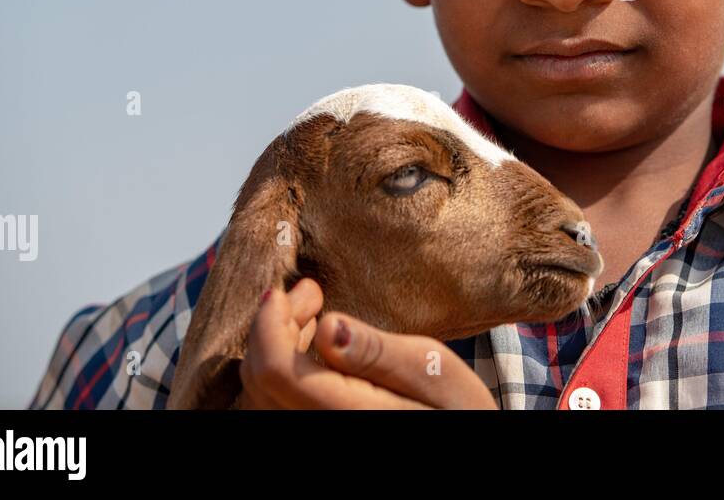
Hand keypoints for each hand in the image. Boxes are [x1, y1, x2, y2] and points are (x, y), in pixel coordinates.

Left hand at [236, 278, 497, 408]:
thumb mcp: (432, 368)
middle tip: (309, 292)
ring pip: (260, 392)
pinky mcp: (315, 426)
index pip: (275, 370)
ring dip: (275, 344)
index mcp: (347, 413)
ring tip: (312, 313)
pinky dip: (281, 366)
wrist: (463, 433)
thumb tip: (328, 325)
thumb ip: (376, 351)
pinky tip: (311, 346)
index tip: (286, 290)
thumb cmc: (456, 405)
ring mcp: (314, 432)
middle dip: (272, 325)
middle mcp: (320, 427)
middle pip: (259, 379)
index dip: (268, 324)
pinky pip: (274, 403)